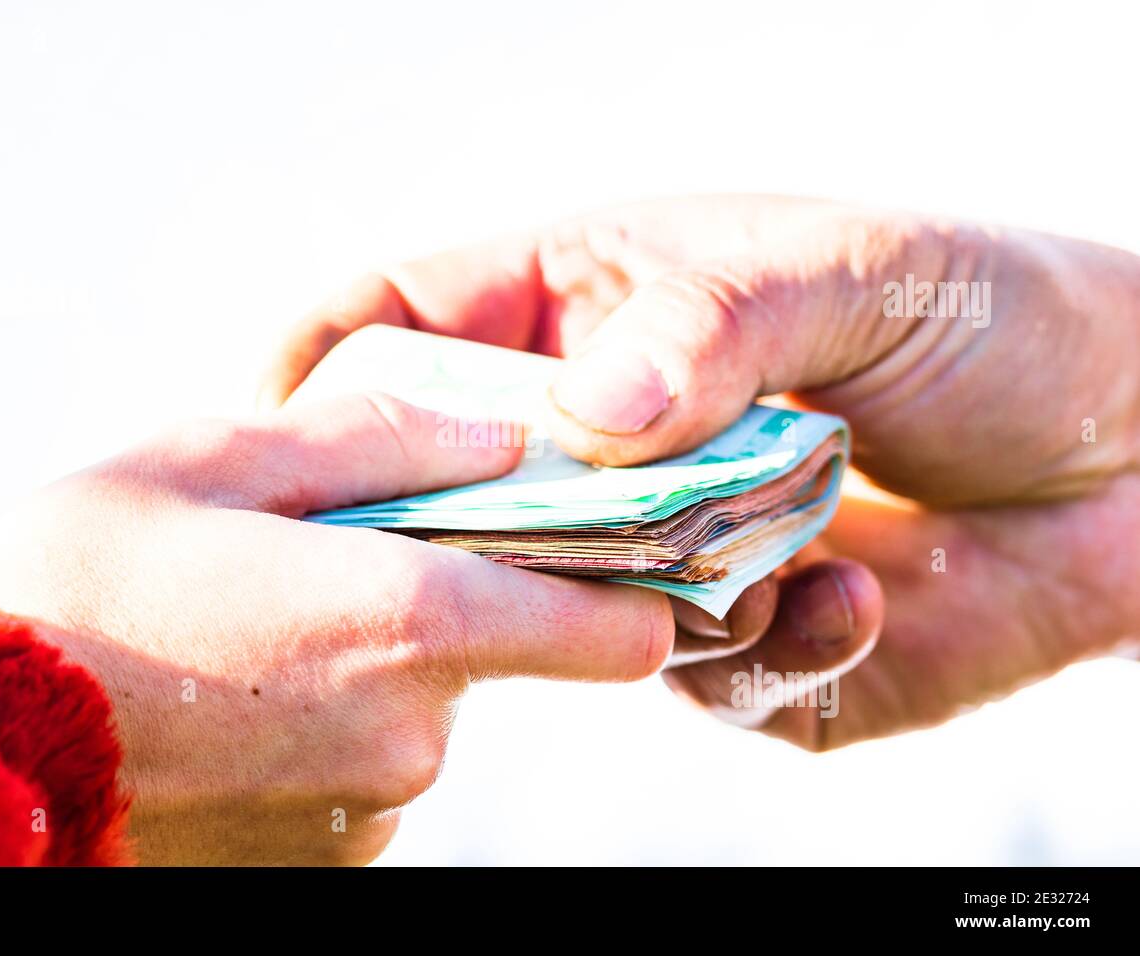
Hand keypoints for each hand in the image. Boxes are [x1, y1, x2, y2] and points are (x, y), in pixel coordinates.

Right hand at [0, 393, 672, 862]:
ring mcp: (374, 808)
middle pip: (497, 649)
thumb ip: (377, 440)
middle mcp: (414, 733)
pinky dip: (327, 722)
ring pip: (421, 703)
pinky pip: (368, 763)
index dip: (626, 587)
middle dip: (440, 594)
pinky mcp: (332, 854)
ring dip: (368, 658)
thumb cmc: (72, 589)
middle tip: (332, 552)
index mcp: (405, 623)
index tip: (598, 546)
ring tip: (256, 627)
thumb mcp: (212, 460)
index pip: (614, 632)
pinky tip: (237, 695)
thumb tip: (496, 437)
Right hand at [263, 195, 1139, 748]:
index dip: (333, 357)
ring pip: (565, 599)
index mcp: (604, 309)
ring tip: (760, 552)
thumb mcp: (851, 268)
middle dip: (459, 520)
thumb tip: (596, 405)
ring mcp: (666, 544)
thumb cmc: (990, 309)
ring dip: (637, 595)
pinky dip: (770, 646)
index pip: (419, 317)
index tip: (275, 421)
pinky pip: (703, 673)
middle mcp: (614, 437)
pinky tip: (849, 591)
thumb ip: (718, 322)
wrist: (1139, 450)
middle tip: (479, 548)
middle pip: (464, 481)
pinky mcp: (743, 640)